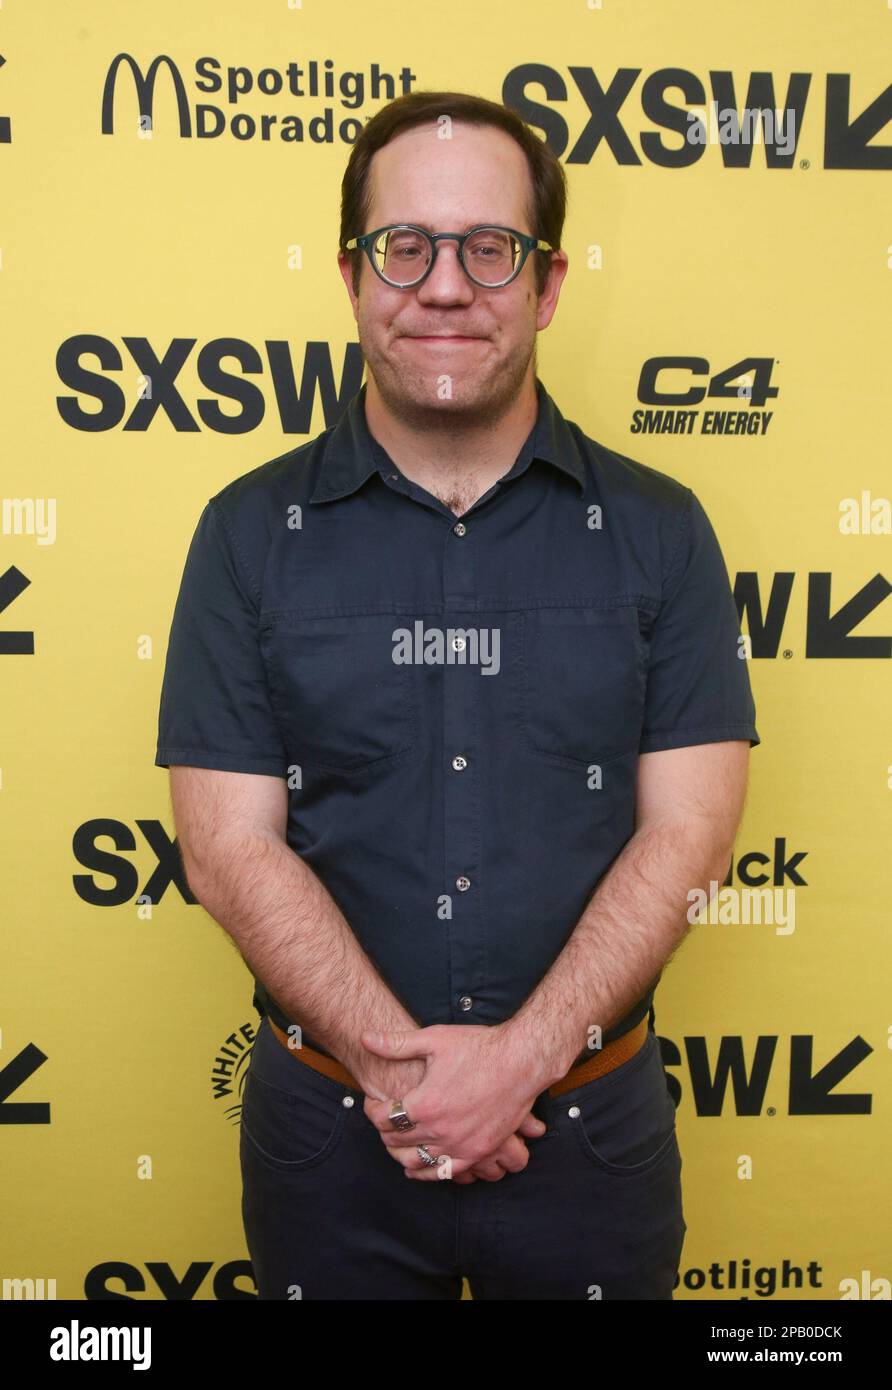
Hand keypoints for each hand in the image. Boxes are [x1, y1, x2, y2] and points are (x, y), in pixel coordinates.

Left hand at [360, 1022, 548, 1180]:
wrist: (522, 1060)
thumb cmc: (479, 1047)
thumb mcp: (434, 1039)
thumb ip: (396, 1044)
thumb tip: (365, 1038)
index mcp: (424, 1104)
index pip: (383, 1119)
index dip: (373, 1109)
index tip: (374, 1101)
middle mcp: (439, 1130)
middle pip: (396, 1141)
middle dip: (384, 1130)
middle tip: (384, 1118)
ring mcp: (459, 1145)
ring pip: (416, 1162)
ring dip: (401, 1154)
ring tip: (397, 1141)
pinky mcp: (478, 1152)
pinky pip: (445, 1173)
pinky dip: (427, 1172)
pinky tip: (419, 1165)